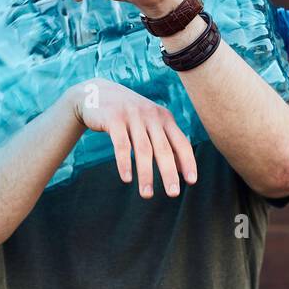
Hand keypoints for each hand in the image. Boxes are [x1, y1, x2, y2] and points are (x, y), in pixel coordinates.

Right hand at [67, 79, 196, 197]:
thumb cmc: (128, 115)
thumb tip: (180, 169)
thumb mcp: (149, 125)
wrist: (96, 93)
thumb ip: (165, 142)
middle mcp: (151, 116)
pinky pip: (121, 145)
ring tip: (147, 195)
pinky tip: (127, 179)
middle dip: (169, 172)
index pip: (181, 142)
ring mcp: (132, 116)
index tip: (191, 181)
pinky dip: (124, 163)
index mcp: (164, 118)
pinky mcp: (113, 119)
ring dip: (146, 174)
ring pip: (143, 150)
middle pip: (164, 148)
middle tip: (173, 194)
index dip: (188, 162)